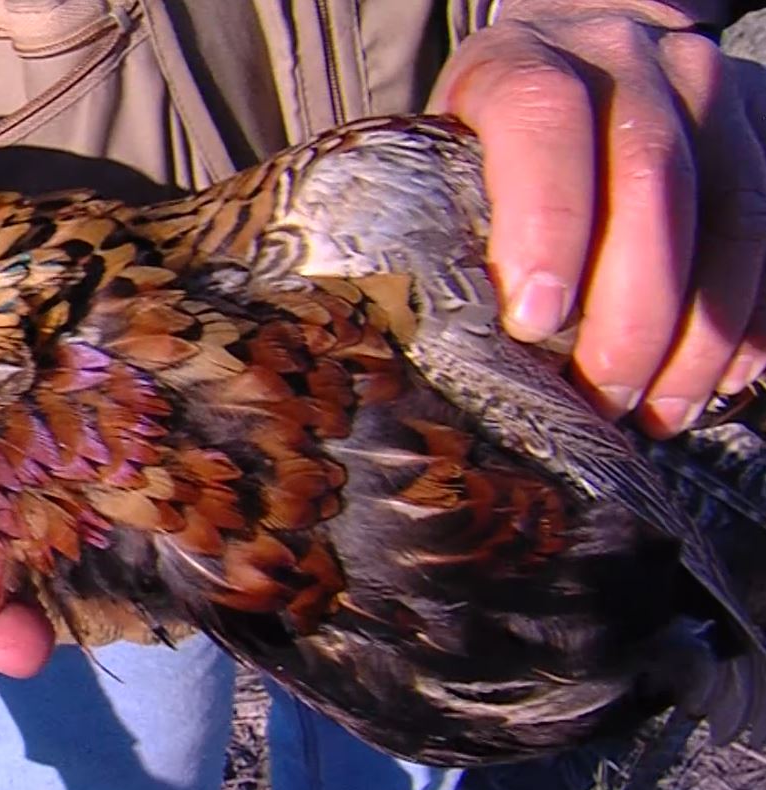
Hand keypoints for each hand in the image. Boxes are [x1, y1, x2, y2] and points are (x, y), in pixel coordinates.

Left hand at [431, 0, 765, 436]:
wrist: (579, 47)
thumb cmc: (485, 135)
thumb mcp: (442, 154)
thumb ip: (429, 222)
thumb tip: (391, 341)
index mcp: (523, 59)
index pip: (541, 119)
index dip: (544, 219)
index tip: (534, 321)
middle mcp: (624, 56)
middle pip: (650, 177)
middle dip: (629, 308)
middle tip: (601, 397)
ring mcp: (705, 89)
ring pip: (732, 209)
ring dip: (701, 328)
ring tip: (658, 412)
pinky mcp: (760, 130)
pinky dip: (755, 316)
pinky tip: (722, 380)